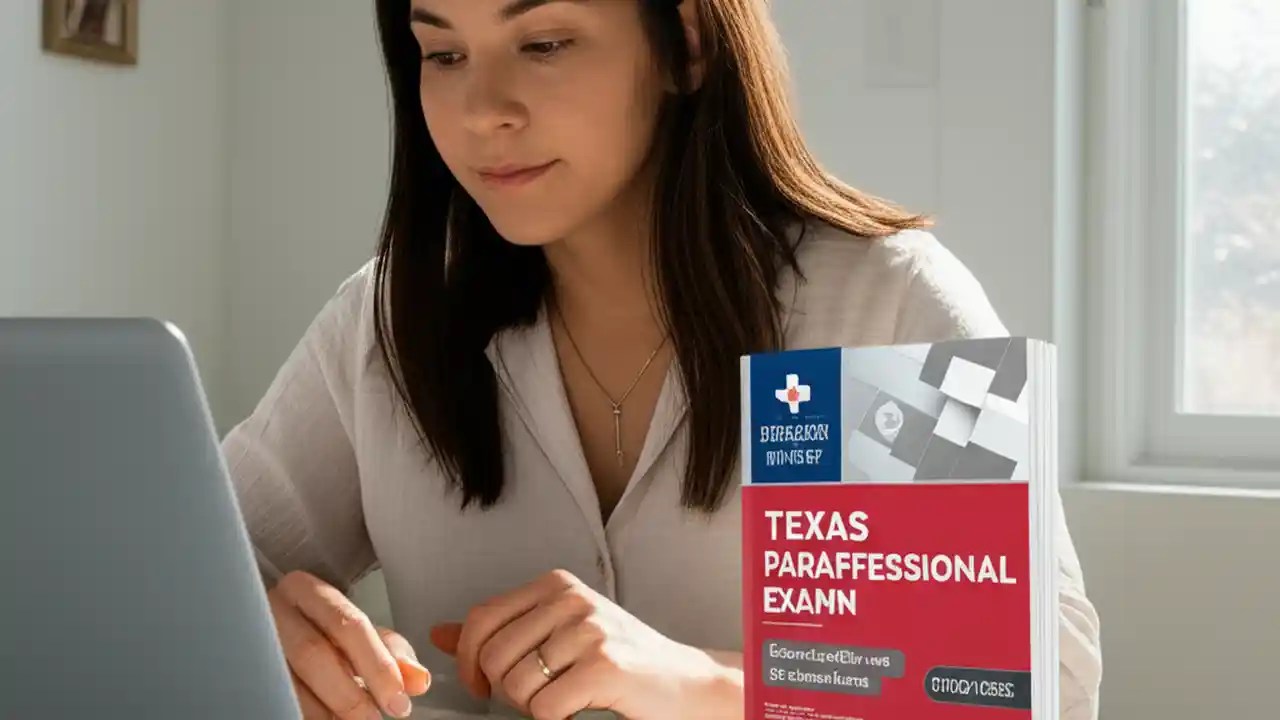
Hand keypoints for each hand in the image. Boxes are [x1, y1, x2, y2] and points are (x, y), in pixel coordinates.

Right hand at [267, 570, 430, 718]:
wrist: (269, 630)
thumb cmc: (318, 632)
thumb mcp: (357, 635)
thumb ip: (390, 654)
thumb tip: (417, 681)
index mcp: (306, 591)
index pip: (348, 624)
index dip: (377, 665)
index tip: (398, 700)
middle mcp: (275, 611)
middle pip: (314, 653)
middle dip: (349, 694)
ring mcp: (254, 642)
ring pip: (288, 682)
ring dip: (324, 712)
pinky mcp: (245, 670)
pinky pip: (273, 698)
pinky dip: (302, 714)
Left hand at [428, 569, 737, 719]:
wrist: (687, 685)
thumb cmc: (622, 663)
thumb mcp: (558, 634)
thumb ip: (501, 632)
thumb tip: (437, 634)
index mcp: (556, 585)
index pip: (482, 619)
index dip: (467, 661)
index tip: (479, 686)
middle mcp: (572, 599)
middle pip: (494, 656)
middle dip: (503, 691)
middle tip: (535, 699)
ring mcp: (590, 630)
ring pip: (517, 685)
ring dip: (532, 708)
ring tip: (563, 701)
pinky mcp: (605, 665)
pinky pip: (545, 708)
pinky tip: (580, 709)